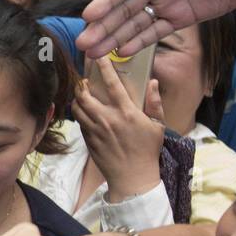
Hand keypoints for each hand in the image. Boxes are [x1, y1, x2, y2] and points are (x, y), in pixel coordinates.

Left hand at [73, 55, 164, 201]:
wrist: (133, 178)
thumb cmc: (147, 152)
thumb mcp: (158, 127)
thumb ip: (154, 103)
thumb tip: (153, 82)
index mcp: (126, 113)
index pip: (111, 84)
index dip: (104, 68)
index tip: (99, 57)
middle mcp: (108, 119)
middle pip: (85, 95)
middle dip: (82, 84)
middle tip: (85, 81)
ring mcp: (96, 131)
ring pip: (77, 108)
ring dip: (77, 99)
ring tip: (82, 95)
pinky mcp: (89, 141)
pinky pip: (79, 122)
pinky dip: (79, 114)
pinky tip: (84, 112)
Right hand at [77, 0, 235, 59]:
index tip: (90, 14)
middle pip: (125, 7)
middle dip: (103, 25)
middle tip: (83, 42)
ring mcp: (168, 2)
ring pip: (134, 23)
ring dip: (113, 37)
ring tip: (92, 53)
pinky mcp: (180, 18)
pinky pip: (155, 32)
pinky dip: (138, 42)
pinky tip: (120, 52)